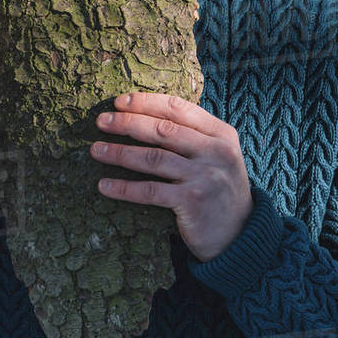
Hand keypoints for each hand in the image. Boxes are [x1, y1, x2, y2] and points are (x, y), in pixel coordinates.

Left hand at [89, 91, 252, 262]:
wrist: (241, 236)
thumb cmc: (219, 190)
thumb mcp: (217, 156)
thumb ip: (193, 135)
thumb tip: (143, 113)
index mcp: (221, 134)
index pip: (179, 108)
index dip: (146, 103)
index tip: (119, 101)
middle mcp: (216, 152)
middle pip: (163, 130)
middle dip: (127, 123)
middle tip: (101, 121)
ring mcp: (205, 177)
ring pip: (153, 158)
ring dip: (119, 153)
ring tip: (95, 150)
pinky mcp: (193, 202)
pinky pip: (150, 191)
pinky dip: (124, 187)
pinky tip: (104, 185)